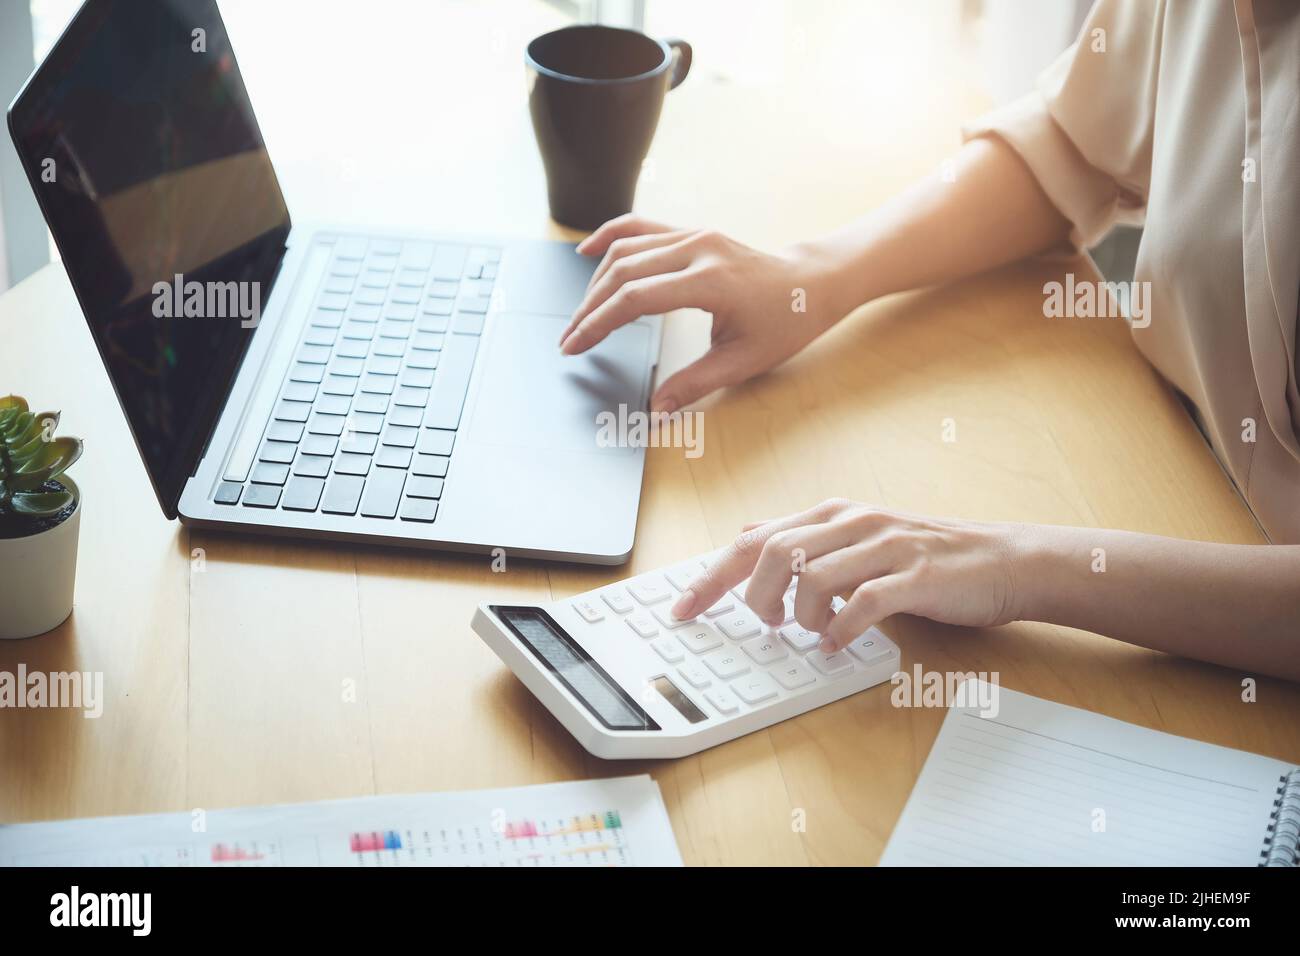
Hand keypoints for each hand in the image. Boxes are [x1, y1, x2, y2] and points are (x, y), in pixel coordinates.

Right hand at [559, 215, 842, 412]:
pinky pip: (642, 226)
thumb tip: (656, 409)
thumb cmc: (784, 323)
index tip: (574, 346)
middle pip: (623, 272)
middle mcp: (697, 249)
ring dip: (596, 281)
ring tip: (579, 315)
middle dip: (589, 308)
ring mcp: (693, 235)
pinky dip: (611, 237)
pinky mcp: (691, 233)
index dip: (599, 323)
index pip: (636, 299)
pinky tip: (588, 252)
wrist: (812, 284)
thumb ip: (694, 384)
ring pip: (627, 248)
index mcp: (710, 281)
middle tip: (568, 340)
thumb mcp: (742, 362)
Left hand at [670, 498, 1026, 652]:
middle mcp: (853, 522)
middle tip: (764, 624)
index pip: (754, 540)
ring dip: (800, 614)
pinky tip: (837, 643)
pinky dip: (841, 629)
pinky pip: (864, 603)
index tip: (680, 608)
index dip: (711, 576)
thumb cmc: (924, 556)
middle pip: (775, 552)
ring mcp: (885, 546)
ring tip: (810, 631)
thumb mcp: (855, 537)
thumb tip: (748, 534)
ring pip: (814, 576)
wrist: (1003, 559)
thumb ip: (804, 537)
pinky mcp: (915, 575)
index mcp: (832, 514)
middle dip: (754, 596)